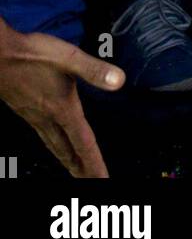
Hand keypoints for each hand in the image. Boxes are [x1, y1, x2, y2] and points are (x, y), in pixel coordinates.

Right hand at [0, 19, 123, 176]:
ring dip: (68, 161)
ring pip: (55, 147)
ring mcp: (35, 116)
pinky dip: (54, 147)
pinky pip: (44, 137)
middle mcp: (49, 118)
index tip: (104, 181)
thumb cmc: (31, 56)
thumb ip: (94, 70)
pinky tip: (54, 143)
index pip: (84, 144)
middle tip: (94, 183)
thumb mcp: (68, 57)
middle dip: (82, 170)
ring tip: (77, 172)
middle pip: (68, 152)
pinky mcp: (25, 110)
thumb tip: (120, 81)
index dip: (95, 165)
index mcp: (63, 109)